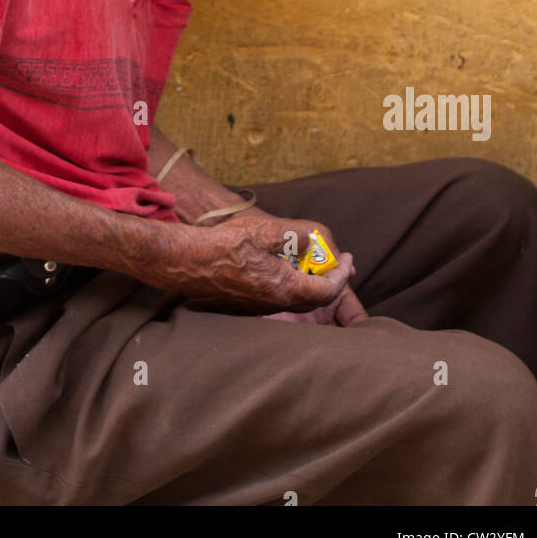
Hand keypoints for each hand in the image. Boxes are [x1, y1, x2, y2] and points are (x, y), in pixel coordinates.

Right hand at [162, 213, 357, 315]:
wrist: (188, 261)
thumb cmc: (226, 245)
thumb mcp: (268, 231)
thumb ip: (299, 234)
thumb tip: (319, 240)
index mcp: (286, 289)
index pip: (328, 290)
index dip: (342, 274)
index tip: (348, 258)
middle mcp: (276, 303)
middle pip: (314, 298)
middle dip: (329, 278)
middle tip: (336, 260)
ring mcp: (260, 306)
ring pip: (296, 298)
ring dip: (309, 280)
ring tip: (310, 259)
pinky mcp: (247, 303)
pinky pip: (278, 296)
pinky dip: (290, 282)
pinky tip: (281, 264)